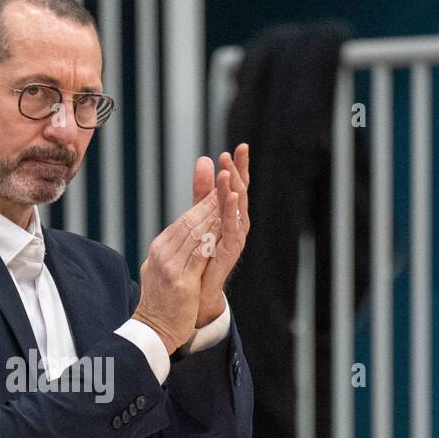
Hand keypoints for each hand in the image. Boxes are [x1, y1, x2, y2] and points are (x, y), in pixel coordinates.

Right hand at [133, 192, 221, 353]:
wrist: (153, 330)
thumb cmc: (163, 301)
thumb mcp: (165, 268)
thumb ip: (176, 247)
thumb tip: (187, 231)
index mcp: (160, 248)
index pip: (185, 220)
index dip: (204, 202)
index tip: (221, 188)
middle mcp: (163, 253)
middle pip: (191, 221)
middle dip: (211, 201)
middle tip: (229, 183)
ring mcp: (171, 266)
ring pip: (196, 233)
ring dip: (214, 213)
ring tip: (231, 197)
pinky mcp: (181, 281)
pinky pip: (200, 255)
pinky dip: (213, 238)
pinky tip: (225, 226)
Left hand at [190, 143, 250, 327]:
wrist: (197, 291)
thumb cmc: (201, 254)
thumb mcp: (201, 215)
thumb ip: (203, 190)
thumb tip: (204, 159)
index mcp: (231, 215)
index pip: (237, 186)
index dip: (240, 167)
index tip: (241, 146)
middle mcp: (237, 224)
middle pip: (240, 193)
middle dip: (238, 173)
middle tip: (232, 153)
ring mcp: (235, 238)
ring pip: (237, 209)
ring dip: (233, 189)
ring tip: (228, 171)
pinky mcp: (229, 251)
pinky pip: (231, 228)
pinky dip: (230, 212)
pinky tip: (230, 196)